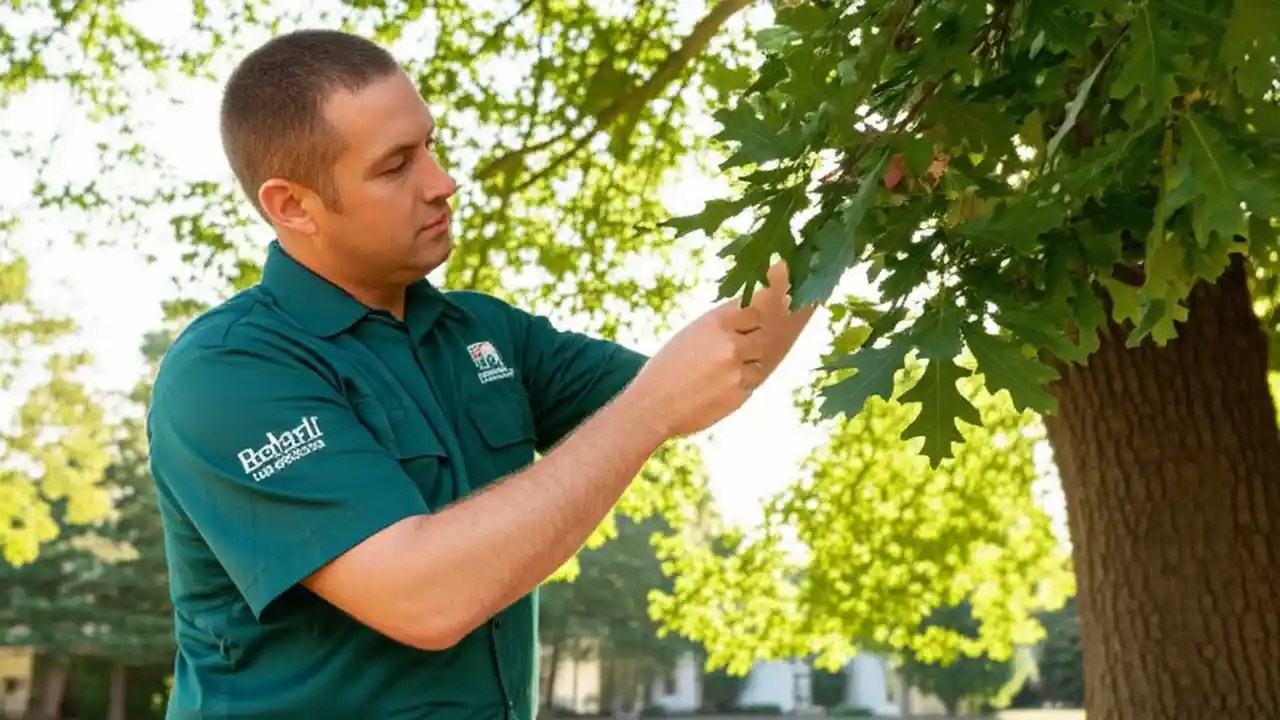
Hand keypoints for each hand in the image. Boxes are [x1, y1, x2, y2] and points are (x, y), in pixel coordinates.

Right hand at [622, 261, 801, 439]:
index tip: (747, 325)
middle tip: (728, 355)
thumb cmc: (668, 367)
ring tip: (717, 375)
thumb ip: (720, 326)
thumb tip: (751, 317)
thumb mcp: (691, 335)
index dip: (750, 320)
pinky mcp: (740, 393)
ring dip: (746, 368)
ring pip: (758, 362)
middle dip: (750, 344)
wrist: (653, 404)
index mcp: (716, 322)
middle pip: (761, 336)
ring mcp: (737, 369)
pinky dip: (739, 387)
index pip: (753, 309)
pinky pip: (751, 384)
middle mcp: (730, 343)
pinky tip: (715, 389)